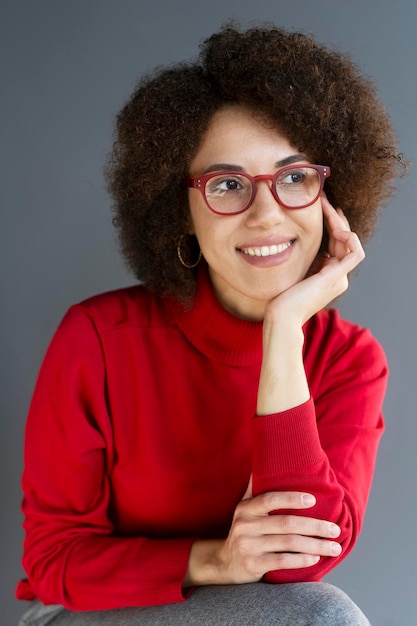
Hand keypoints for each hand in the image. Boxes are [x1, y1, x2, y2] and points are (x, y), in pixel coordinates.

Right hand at [185, 489, 340, 586]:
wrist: (225, 562)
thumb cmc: (245, 529)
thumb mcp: (244, 507)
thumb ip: (256, 488)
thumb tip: (267, 457)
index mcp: (245, 508)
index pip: (270, 499)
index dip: (291, 498)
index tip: (314, 499)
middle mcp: (245, 525)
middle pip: (286, 524)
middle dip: (315, 526)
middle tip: (335, 529)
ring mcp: (248, 546)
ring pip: (288, 544)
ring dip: (315, 545)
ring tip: (334, 547)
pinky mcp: (252, 565)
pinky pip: (282, 562)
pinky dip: (301, 560)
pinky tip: (316, 559)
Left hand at [265, 195, 364, 326]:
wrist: (281, 317)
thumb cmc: (281, 299)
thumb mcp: (293, 272)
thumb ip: (301, 260)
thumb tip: (295, 240)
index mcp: (328, 275)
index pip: (336, 243)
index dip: (332, 225)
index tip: (322, 208)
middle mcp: (338, 276)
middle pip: (343, 240)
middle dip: (335, 218)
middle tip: (324, 199)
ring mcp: (339, 278)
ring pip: (350, 243)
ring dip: (340, 222)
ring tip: (327, 207)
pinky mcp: (336, 278)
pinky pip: (355, 254)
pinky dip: (350, 239)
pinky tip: (338, 228)